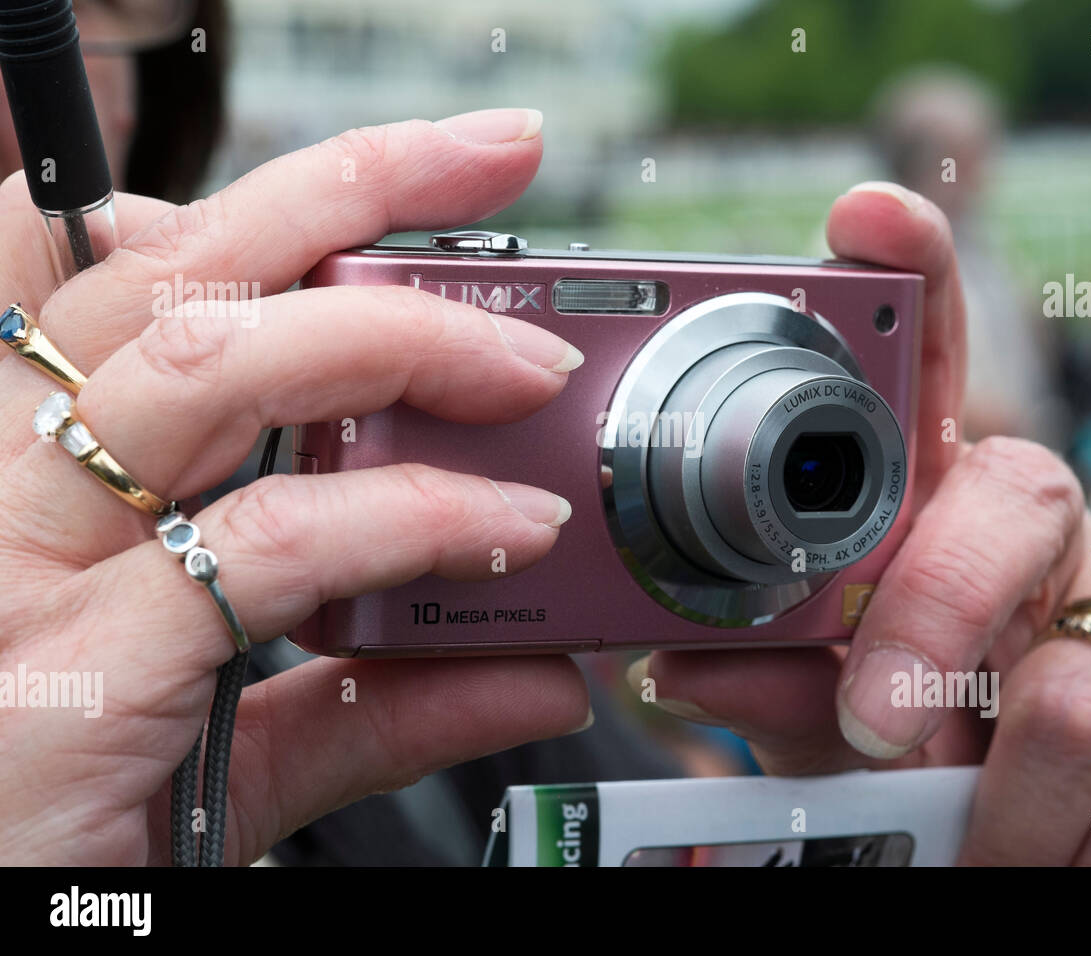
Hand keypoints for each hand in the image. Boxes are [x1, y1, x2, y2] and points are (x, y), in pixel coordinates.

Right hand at [0, 109, 591, 864]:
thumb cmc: (61, 840)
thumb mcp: (227, 753)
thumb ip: (369, 703)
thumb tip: (524, 672)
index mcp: (29, 488)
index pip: (129, 280)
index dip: (262, 203)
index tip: (400, 178)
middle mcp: (5, 502)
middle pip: (176, 277)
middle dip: (350, 191)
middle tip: (489, 162)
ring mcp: (23, 577)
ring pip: (212, 369)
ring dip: (402, 339)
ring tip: (527, 362)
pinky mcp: (68, 676)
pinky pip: (264, 544)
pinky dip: (404, 520)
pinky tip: (502, 526)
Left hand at [630, 181, 1090, 864]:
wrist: (1058, 834)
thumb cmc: (932, 743)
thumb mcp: (832, 714)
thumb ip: (773, 679)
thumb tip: (675, 661)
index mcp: (931, 511)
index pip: (926, 366)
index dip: (909, 277)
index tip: (864, 217)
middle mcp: (1039, 525)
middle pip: (1010, 495)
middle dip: (930, 622)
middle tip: (876, 723)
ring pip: (1076, 670)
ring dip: (1007, 797)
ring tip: (977, 846)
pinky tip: (1080, 856)